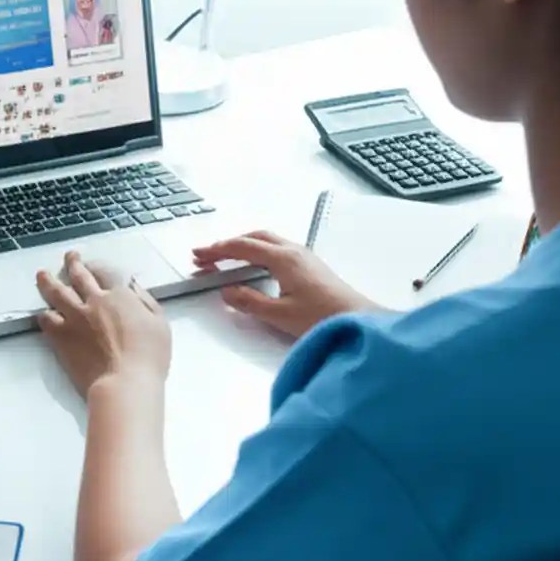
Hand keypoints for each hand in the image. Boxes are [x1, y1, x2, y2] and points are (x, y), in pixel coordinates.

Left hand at [36, 252, 172, 400]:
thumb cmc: (148, 358)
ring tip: (42, 275)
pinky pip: (46, 319)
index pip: (106, 272)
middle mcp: (94, 301)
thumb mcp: (159, 324)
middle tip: (70, 257)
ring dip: (48, 281)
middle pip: (79, 275)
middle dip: (73, 263)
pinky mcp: (60, 337)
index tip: (94, 265)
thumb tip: (133, 287)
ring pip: (56, 292)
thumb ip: (145, 301)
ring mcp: (74, 318)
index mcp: (120, 296)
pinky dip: (44, 313)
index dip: (98, 266)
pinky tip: (42, 312)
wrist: (125, 383)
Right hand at [193, 231, 378, 337]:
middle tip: (207, 256)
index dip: (217, 250)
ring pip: (267, 241)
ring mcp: (304, 257)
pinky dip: (257, 252)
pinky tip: (254, 266)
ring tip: (224, 259)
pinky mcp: (311, 266)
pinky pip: (277, 249)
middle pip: (254, 238)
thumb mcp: (279, 314)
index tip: (199, 254)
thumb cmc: (324, 318)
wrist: (360, 322)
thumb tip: (227, 292)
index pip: (242, 247)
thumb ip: (249, 302)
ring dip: (243, 247)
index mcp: (284, 259)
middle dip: (228, 245)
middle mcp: (294, 251)